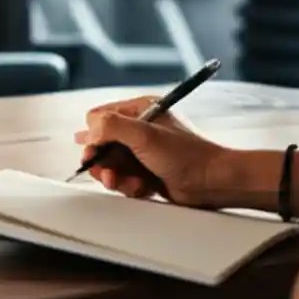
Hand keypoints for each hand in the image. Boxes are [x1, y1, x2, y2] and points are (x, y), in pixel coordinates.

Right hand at [73, 96, 229, 207]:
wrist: (212, 182)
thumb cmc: (186, 155)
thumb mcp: (144, 135)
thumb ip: (110, 127)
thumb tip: (86, 133)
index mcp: (140, 109)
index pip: (99, 117)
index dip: (94, 136)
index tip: (96, 153)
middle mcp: (140, 128)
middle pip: (102, 144)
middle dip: (104, 162)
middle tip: (108, 174)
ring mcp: (143, 151)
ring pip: (111, 165)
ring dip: (116, 177)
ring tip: (129, 183)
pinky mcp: (147, 172)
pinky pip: (124, 179)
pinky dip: (129, 186)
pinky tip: (142, 188)